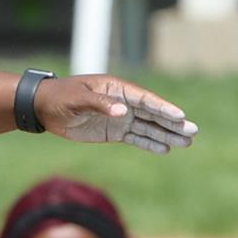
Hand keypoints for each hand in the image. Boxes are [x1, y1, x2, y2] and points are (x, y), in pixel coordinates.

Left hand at [37, 75, 197, 153]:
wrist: (43, 107)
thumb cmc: (60, 97)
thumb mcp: (78, 98)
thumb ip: (101, 104)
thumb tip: (125, 111)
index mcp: (117, 88)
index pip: (145, 99)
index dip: (163, 108)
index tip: (180, 117)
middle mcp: (123, 102)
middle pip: (153, 114)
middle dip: (173, 123)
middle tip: (194, 132)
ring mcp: (120, 117)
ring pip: (148, 127)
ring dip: (166, 134)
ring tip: (186, 143)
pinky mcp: (114, 131)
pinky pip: (136, 138)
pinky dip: (150, 143)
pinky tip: (165, 149)